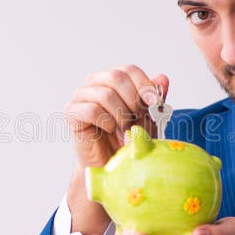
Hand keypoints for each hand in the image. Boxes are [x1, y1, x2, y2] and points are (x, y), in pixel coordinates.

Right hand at [63, 66, 168, 234]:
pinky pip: (91, 110)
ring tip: (124, 129)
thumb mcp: (148, 118)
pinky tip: (109, 130)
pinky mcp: (72, 113)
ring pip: (105, 94)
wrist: (111, 164)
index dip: (144, 85)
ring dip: (120, 115)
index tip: (154, 103)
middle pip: (115, 77)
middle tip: (138, 118)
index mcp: (113, 79)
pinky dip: (106, 122)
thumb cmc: (128, 140)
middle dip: (133, 100)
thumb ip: (154, 98)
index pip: (128, 70)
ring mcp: (81, 97)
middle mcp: (95, 83)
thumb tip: (162, 78)